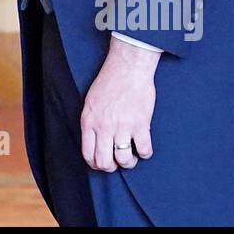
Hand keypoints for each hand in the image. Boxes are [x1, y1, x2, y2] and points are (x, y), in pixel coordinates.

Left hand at [79, 37, 158, 171]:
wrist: (128, 67)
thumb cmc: (110, 81)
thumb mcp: (91, 102)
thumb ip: (92, 122)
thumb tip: (95, 140)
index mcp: (89, 121)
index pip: (88, 154)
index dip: (96, 164)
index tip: (103, 162)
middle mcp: (104, 127)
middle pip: (104, 162)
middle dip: (112, 167)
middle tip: (118, 160)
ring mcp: (122, 127)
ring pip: (124, 160)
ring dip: (129, 162)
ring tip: (132, 154)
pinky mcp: (140, 124)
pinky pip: (144, 150)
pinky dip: (145, 153)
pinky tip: (144, 146)